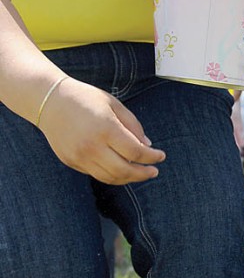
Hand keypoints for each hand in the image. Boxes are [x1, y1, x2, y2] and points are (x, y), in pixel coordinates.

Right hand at [37, 78, 165, 185]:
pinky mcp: (70, 161)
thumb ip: (133, 125)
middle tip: (154, 171)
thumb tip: (147, 145)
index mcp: (106, 129)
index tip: (161, 156)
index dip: (152, 157)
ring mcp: (79, 156)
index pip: (136, 152)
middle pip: (124, 170)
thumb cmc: (86, 99)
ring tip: (140, 173)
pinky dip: (112, 175)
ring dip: (128, 178)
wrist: (49, 101)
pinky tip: (121, 170)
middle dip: (143, 173)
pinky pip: (96, 174)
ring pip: (110, 177)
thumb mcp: (114, 105)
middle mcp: (92, 146)